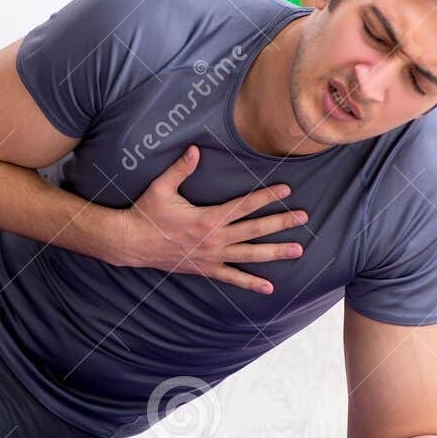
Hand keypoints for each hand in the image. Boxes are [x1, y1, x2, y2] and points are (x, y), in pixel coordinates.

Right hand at [112, 144, 309, 293]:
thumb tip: (195, 149)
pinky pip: (232, 278)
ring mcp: (212, 256)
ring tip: (297, 250)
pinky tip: (268, 288)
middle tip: (303, 218)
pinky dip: (250, 283)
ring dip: (275, 253)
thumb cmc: (147, 213)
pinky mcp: (206, 269)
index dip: (266, 197)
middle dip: (281, 223)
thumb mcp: (161, 188)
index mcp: (207, 218)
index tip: (286, 191)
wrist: (133, 243)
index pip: (244, 205)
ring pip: (250, 255)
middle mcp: (214, 239)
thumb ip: (181, 169)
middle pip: (254, 230)